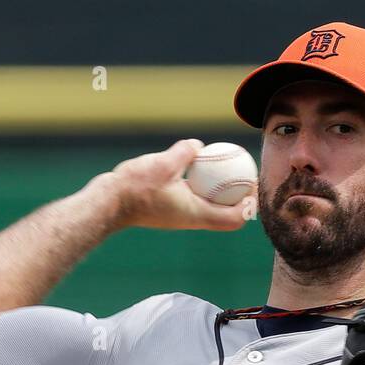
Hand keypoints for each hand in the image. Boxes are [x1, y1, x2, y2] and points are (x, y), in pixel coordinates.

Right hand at [103, 139, 254, 231]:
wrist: (109, 202)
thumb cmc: (135, 187)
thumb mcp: (164, 163)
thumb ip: (185, 153)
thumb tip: (199, 145)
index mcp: (196, 214)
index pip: (233, 219)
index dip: (249, 207)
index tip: (255, 188)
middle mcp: (191, 219)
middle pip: (226, 217)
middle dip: (240, 201)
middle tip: (247, 178)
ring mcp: (180, 216)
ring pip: (210, 208)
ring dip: (221, 195)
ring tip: (227, 172)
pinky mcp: (170, 209)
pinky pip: (194, 199)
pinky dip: (202, 188)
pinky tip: (198, 166)